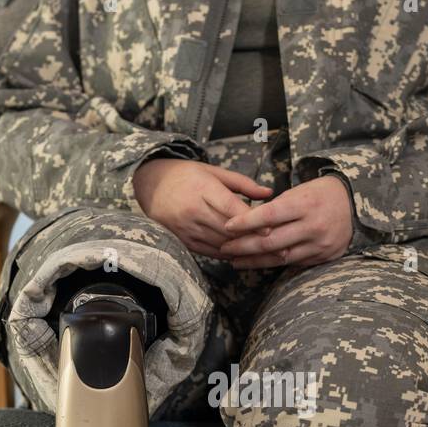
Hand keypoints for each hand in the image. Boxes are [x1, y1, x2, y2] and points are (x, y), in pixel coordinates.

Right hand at [132, 157, 272, 256]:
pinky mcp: (184, 240)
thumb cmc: (187, 175)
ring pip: (221, 243)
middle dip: (252, 238)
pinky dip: (228, 254)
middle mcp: (194, 210)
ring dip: (242, 249)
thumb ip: (242, 184)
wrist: (151, 186)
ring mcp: (187, 228)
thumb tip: (269, 193)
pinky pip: (210, 252)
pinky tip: (242, 254)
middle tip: (276, 245)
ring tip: (264, 253)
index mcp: (203, 189)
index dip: (250, 220)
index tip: (269, 228)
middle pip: (228, 229)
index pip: (230, 208)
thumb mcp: (213, 172)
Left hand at [218, 174, 352, 268]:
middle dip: (244, 247)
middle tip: (225, 248)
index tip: (227, 227)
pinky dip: (273, 263)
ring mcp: (319, 245)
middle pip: (272, 242)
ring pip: (280, 258)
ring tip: (235, 260)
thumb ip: (276, 207)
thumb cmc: (320, 194)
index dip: (246, 223)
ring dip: (254, 261)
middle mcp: (313, 226)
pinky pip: (293, 263)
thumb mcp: (299, 191)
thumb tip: (247, 221)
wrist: (355, 204)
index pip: (269, 215)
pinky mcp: (323, 257)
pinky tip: (258, 263)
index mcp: (305, 204)